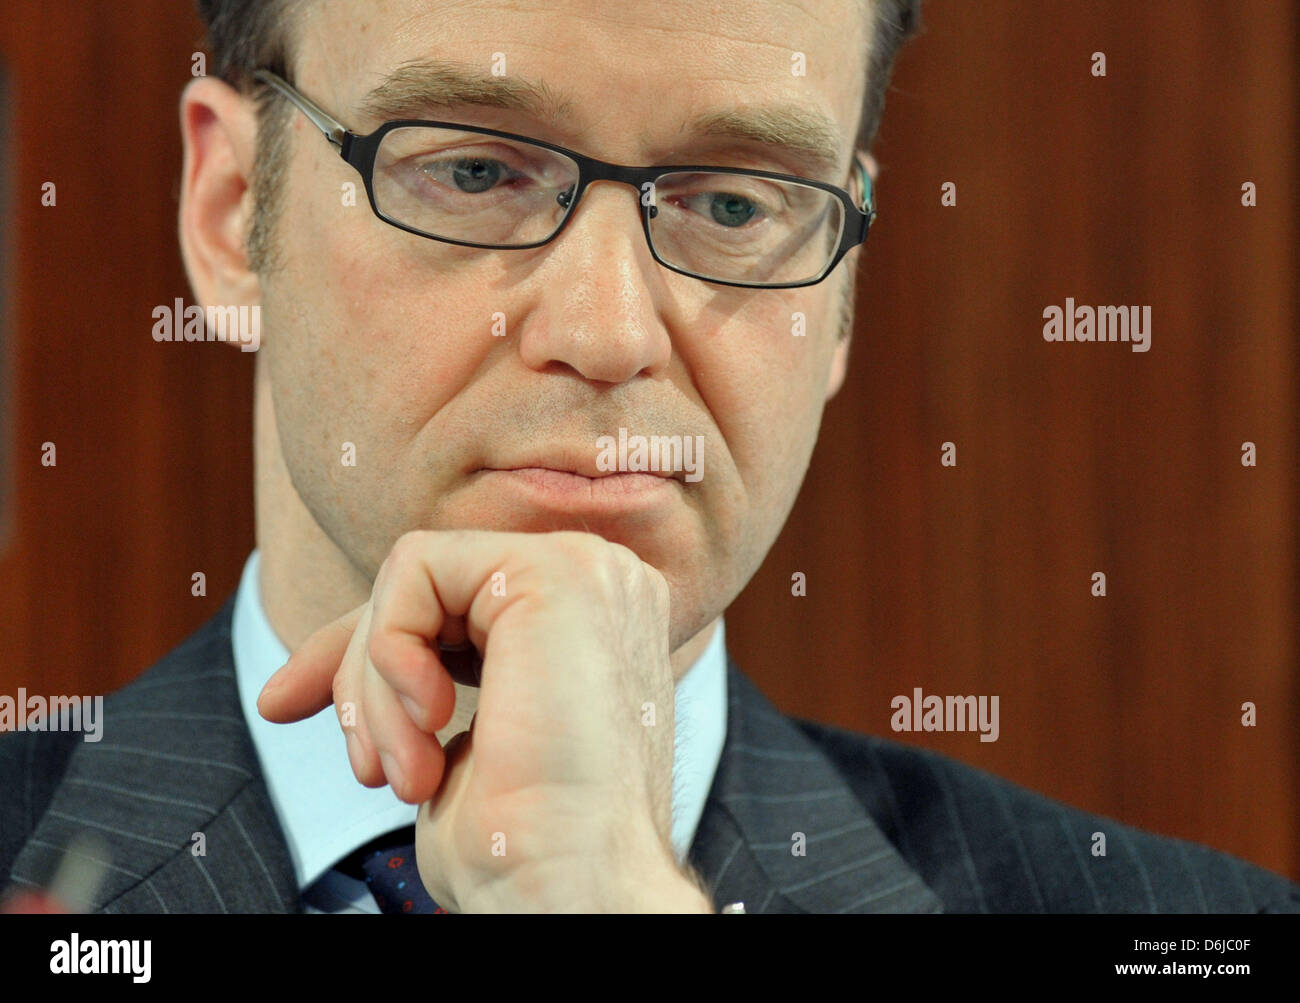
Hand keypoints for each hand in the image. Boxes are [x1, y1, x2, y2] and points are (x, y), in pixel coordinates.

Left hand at [257, 529, 714, 912]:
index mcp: (591, 625)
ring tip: (405, 770)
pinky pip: (417, 569)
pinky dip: (386, 651)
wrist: (570, 888)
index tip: (284, 702)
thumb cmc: (523, 847)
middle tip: (371, 769)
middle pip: (430, 586)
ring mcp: (586, 570)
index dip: (365, 648)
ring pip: (415, 578)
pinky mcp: (554, 573)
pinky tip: (428, 722)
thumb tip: (315, 669)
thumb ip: (424, 676)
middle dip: (360, 674)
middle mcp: (601, 584)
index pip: (453, 601)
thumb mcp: (452, 744)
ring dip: (376, 683)